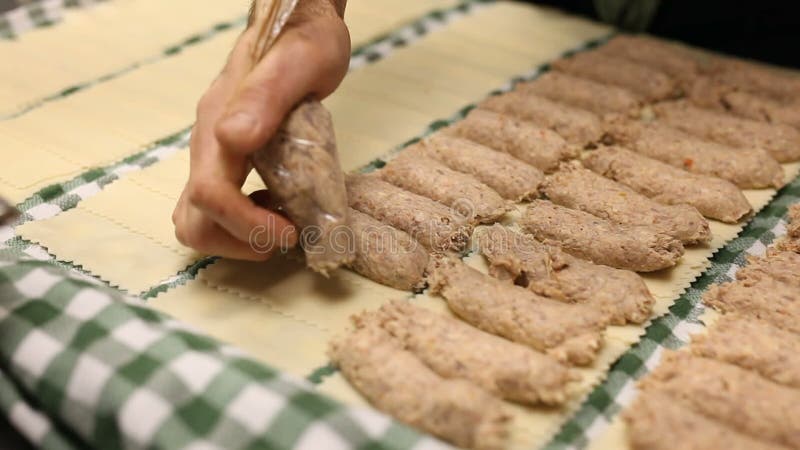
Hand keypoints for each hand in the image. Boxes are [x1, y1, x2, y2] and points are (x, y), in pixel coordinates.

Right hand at [173, 0, 350, 259]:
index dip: (246, 226)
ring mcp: (211, 154)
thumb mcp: (298, 60)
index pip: (209, 196)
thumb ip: (266, 95)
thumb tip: (233, 140)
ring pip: (197, 220)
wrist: (290, 20)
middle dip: (238, 241)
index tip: (288, 232)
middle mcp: (207, 145)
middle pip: (193, 220)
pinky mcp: (223, 160)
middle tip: (285, 233)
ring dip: (237, 238)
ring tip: (281, 225)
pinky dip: (240, 225)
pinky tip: (275, 208)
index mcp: (219, 125)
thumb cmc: (301, 38)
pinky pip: (214, 208)